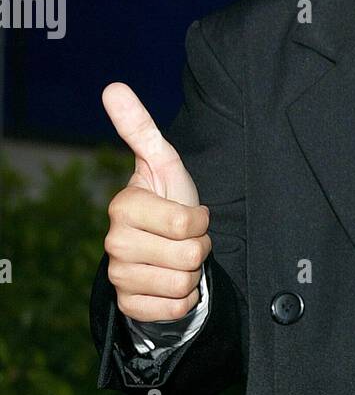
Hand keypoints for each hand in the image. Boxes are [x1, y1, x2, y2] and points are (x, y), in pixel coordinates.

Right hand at [101, 82, 211, 322]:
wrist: (165, 253)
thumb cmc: (170, 204)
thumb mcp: (165, 165)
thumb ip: (141, 129)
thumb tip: (113, 87)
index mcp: (124, 206)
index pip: (188, 224)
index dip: (200, 220)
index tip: (189, 215)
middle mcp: (114, 243)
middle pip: (189, 255)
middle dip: (199, 248)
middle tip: (185, 240)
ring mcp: (119, 276)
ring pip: (183, 283)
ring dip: (192, 273)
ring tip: (178, 259)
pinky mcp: (128, 306)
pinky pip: (173, 308)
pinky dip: (183, 300)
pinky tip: (171, 284)